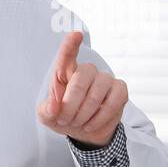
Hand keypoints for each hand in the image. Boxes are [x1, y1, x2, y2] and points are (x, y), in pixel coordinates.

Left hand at [37, 30, 127, 147]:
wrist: (83, 132)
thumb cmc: (63, 117)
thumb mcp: (47, 116)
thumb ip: (47, 110)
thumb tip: (54, 106)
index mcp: (65, 73)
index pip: (67, 56)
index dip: (71, 45)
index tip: (75, 34)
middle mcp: (86, 71)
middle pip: (81, 79)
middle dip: (71, 104)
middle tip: (64, 120)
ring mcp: (105, 79)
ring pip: (97, 92)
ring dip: (84, 113)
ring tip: (78, 123)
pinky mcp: (120, 90)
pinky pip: (114, 101)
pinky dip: (100, 117)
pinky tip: (90, 124)